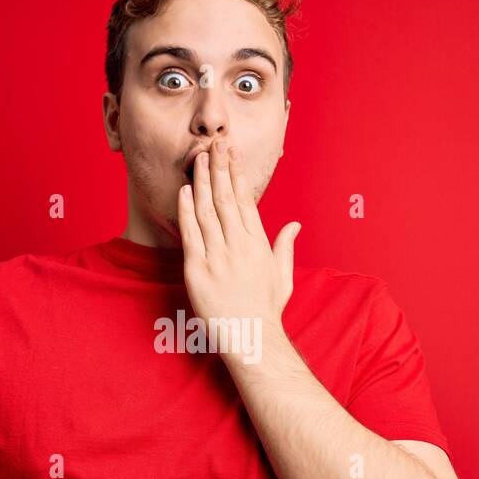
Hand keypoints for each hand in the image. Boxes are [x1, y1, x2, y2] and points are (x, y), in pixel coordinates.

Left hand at [176, 139, 300, 346]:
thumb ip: (285, 246)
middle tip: (214, 142)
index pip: (246, 200)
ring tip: (198, 158)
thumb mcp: (282, 276)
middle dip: (219, 167)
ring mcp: (218, 256)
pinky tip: (185, 190)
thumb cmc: (266, 310)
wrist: (251, 336)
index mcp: (258, 243)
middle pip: (227, 197)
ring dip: (202, 181)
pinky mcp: (198, 269)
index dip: (237, 174)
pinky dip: (187, 210)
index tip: (231, 154)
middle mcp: (239, 245)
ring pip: (208, 210)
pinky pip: (191, 233)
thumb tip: (294, 225)